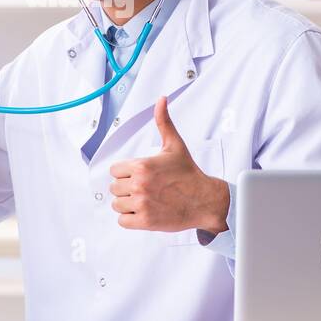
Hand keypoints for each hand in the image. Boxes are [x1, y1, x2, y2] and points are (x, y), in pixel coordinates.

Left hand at [108, 96, 228, 232]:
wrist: (205, 200)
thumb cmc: (188, 173)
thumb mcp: (175, 145)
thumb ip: (163, 121)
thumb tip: (162, 99)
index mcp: (142, 165)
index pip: (114, 170)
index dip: (126, 173)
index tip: (140, 175)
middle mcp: (139, 184)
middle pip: (114, 188)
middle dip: (127, 189)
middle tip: (145, 189)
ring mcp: (142, 204)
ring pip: (117, 205)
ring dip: (128, 204)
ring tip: (144, 200)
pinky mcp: (145, 221)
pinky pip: (122, 221)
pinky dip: (130, 219)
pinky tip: (144, 212)